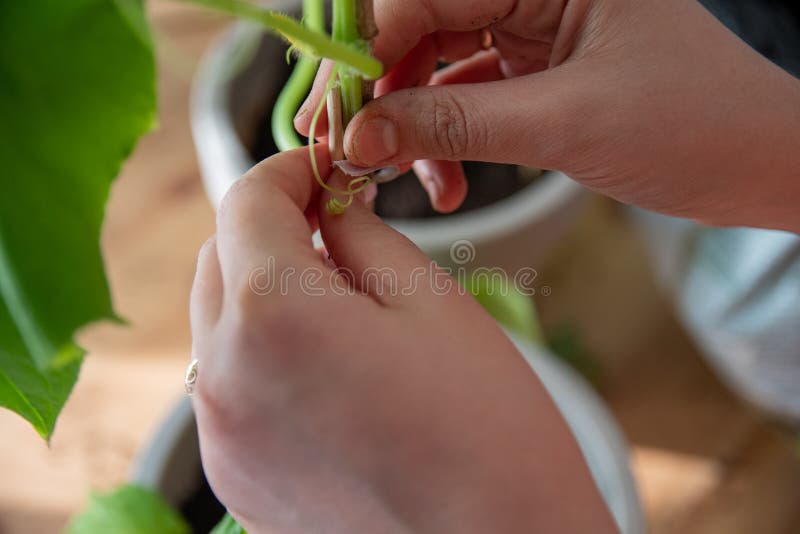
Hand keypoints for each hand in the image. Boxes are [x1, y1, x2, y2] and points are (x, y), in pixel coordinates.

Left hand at [190, 147, 616, 532]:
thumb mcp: (429, 301)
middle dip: (268, 229)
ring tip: (338, 303)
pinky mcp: (235, 481)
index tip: (321, 171)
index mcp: (271, 315)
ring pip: (219, 326)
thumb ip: (360, 237)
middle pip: (219, 261)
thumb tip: (328, 208)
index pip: (245, 202)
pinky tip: (327, 371)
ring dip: (263, 293)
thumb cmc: (487, 429)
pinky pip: (230, 388)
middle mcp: (222, 377)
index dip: (285, 170)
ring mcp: (222, 438)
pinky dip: (263, 356)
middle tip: (332, 228)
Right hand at [296, 0, 799, 229]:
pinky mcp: (536, 72)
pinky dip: (445, 141)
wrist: (766, 162)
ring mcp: (532, 30)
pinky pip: (465, 97)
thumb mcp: (565, 123)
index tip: (333, 116)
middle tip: (348, 151)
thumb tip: (363, 133)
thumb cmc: (697, 123)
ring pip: (434, 66)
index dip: (366, 55)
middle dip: (380, 95)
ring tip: (412, 183)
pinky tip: (444, 183)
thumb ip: (455, 123)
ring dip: (411, 127)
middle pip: (416, 27)